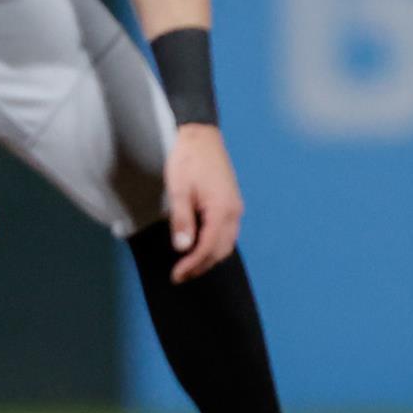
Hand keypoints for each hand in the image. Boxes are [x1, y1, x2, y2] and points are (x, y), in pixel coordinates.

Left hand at [163, 124, 243, 282]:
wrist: (201, 136)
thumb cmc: (188, 159)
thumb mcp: (179, 189)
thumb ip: (182, 219)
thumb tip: (182, 247)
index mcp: (222, 208)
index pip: (208, 246)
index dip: (193, 264)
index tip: (177, 275)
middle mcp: (234, 211)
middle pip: (221, 250)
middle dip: (201, 265)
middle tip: (180, 276)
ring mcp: (235, 207)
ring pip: (226, 243)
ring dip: (208, 257)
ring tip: (187, 265)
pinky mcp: (232, 203)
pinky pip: (227, 233)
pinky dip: (214, 245)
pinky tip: (199, 246)